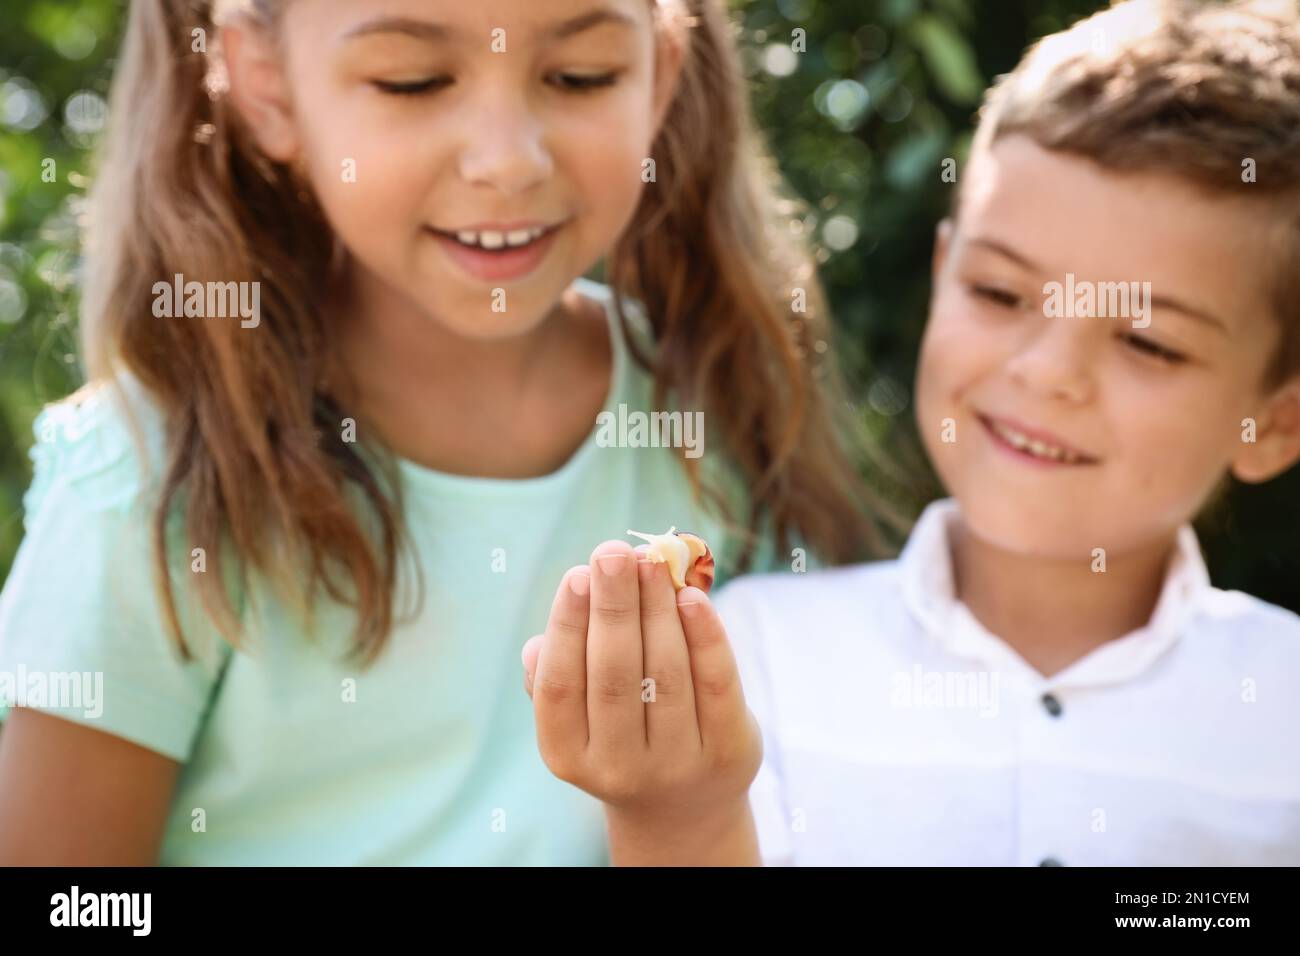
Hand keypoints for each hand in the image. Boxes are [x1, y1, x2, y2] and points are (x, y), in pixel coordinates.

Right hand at [523, 540, 761, 864]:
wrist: (685, 806)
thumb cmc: (621, 736)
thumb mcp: (580, 722)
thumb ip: (556, 681)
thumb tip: (538, 645)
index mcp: (568, 755)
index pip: (560, 685)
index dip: (567, 628)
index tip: (577, 574)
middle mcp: (619, 768)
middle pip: (614, 675)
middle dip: (613, 606)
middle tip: (612, 552)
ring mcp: (676, 764)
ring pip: (665, 673)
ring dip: (657, 608)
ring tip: (652, 560)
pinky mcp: (727, 752)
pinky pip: (716, 683)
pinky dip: (705, 636)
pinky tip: (692, 597)